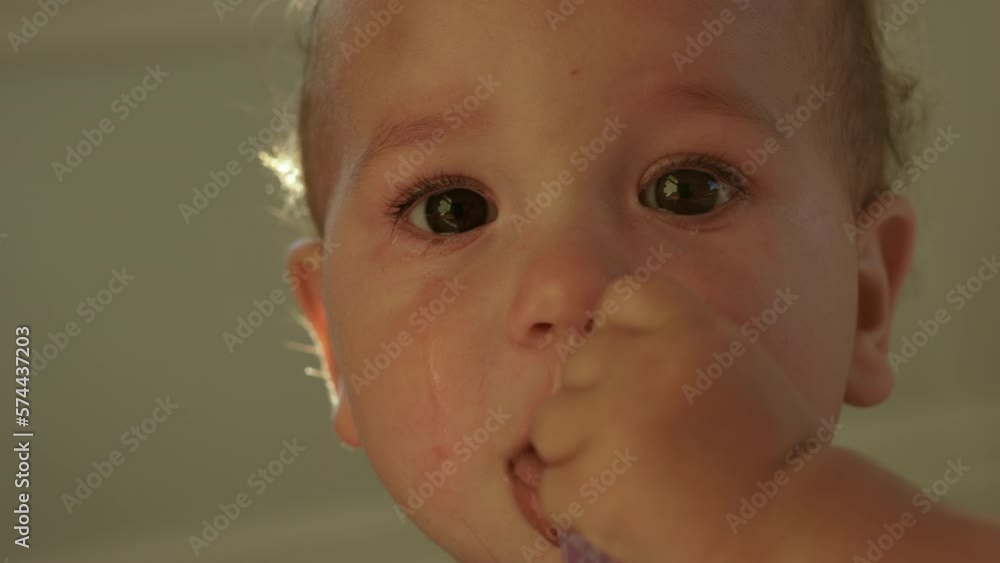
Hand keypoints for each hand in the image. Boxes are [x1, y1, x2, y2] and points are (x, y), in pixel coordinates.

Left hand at [530, 274, 819, 561]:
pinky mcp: (591, 480)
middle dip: (597, 401)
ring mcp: (614, 420)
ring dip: (579, 453)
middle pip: (578, 361)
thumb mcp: (739, 370)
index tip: (643, 377)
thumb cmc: (773, 460)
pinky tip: (629, 513)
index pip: (622, 297)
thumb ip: (677, 345)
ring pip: (552, 422)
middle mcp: (646, 364)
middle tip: (643, 443)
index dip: (624, 336)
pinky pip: (553, 484)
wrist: (791, 534)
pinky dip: (581, 507)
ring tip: (635, 480)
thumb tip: (606, 333)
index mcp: (691, 328)